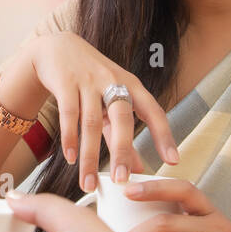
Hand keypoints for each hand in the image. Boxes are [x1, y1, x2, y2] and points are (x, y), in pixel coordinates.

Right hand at [24, 32, 178, 190]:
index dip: (164, 135)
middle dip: (123, 151)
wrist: (57, 48)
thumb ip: (122, 134)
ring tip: (89, 184)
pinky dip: (70, 138)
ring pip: (91, 123)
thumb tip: (138, 168)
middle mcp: (112, 81)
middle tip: (123, 180)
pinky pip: (69, 114)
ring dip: (90, 156)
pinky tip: (71, 158)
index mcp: (131, 85)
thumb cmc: (90, 79)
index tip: (173, 160)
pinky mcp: (65, 83)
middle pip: (122, 119)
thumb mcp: (110, 102)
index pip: (154, 111)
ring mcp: (88, 81)